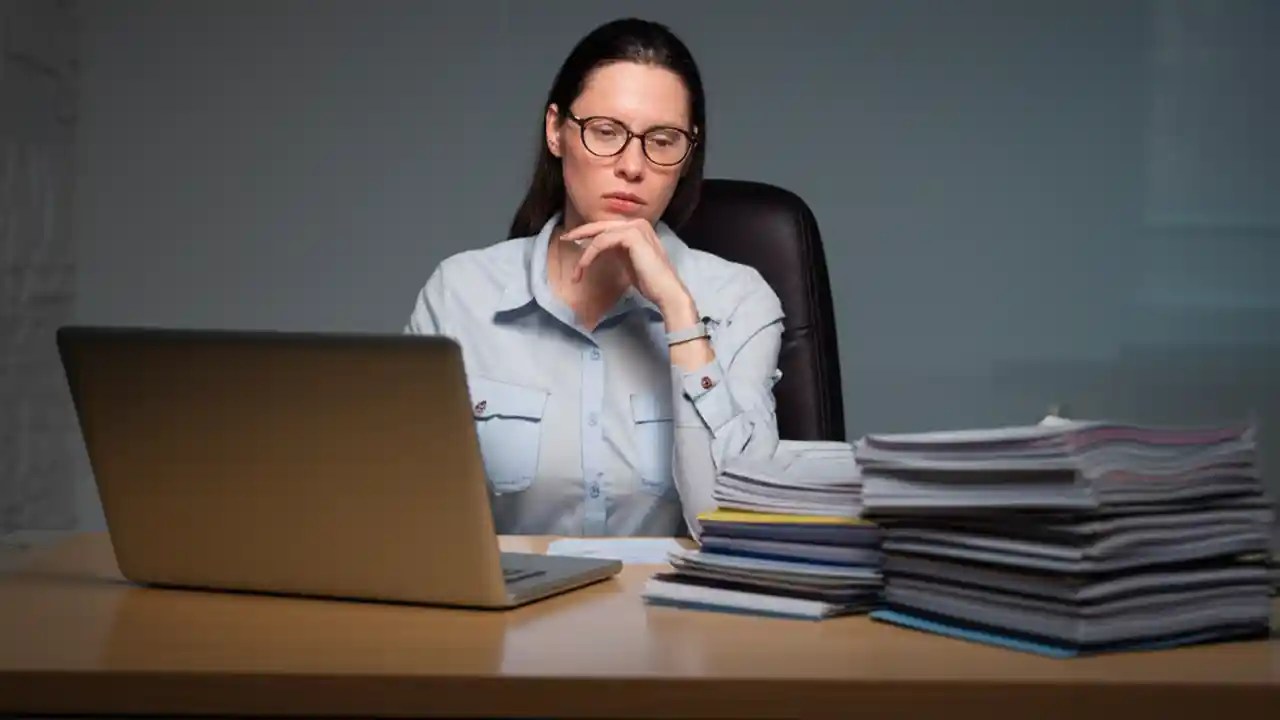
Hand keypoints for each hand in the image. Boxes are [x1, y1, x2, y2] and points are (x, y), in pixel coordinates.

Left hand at [560, 218, 692, 314]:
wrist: (666, 291)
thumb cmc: (649, 280)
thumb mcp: (628, 261)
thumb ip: (616, 250)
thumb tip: (596, 245)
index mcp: (638, 227)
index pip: (607, 227)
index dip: (588, 232)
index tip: (572, 239)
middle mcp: (637, 223)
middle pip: (601, 225)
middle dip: (580, 232)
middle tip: (564, 239)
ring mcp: (635, 228)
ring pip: (600, 235)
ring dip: (585, 253)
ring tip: (576, 271)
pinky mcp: (632, 236)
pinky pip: (602, 242)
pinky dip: (590, 255)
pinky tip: (584, 267)